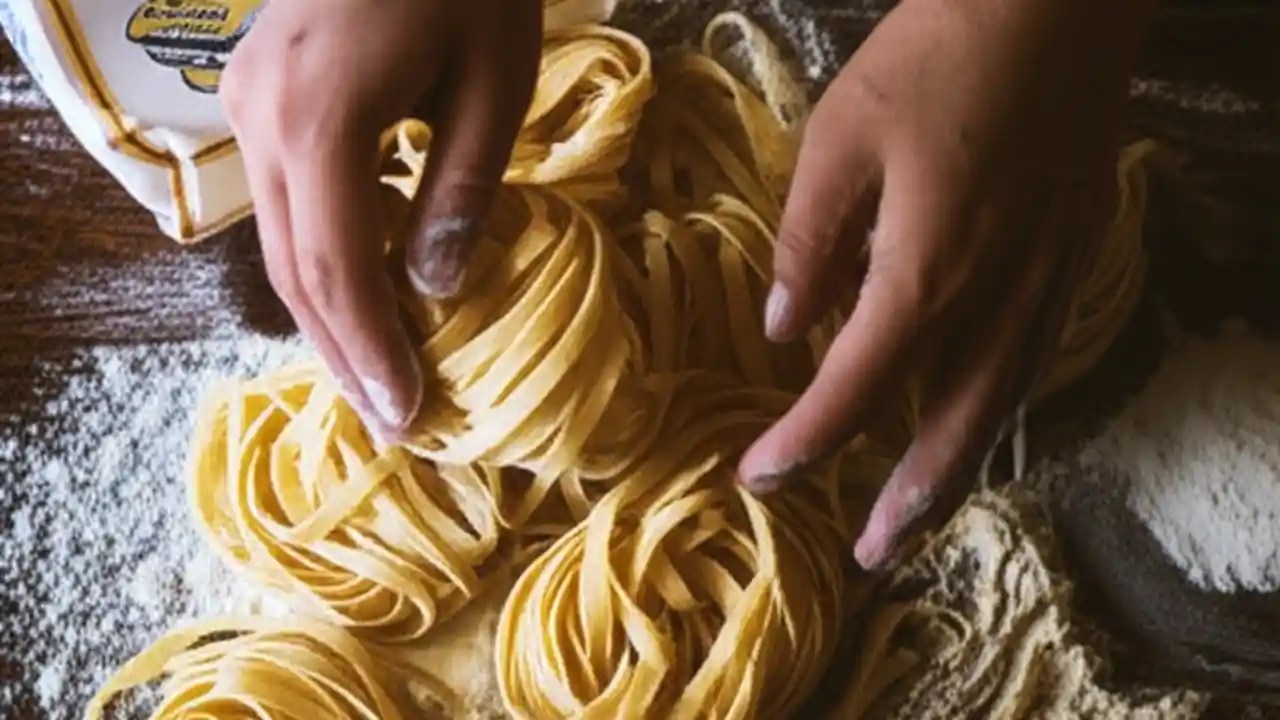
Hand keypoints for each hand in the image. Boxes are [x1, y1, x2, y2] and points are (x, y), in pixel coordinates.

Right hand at [220, 0, 540, 438]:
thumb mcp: (492, 84)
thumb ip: (460, 190)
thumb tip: (434, 290)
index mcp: (323, 118)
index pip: (341, 271)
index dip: (373, 353)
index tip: (408, 417)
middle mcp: (263, 118)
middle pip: (295, 269)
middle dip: (342, 352)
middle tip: (388, 422)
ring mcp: (248, 100)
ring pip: (281, 240)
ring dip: (326, 314)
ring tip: (374, 379)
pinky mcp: (256, 89)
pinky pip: (286, 200)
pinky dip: (322, 257)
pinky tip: (361, 293)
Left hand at [737, 0, 1154, 567]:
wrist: (1056, 5)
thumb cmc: (935, 58)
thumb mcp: (841, 140)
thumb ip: (808, 242)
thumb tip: (785, 327)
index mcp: (926, 270)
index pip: (856, 387)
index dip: (804, 442)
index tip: (758, 478)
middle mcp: (995, 296)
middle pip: (949, 428)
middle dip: (904, 500)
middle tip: (868, 553)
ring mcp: (1046, 281)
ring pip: (1003, 406)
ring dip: (959, 472)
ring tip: (920, 518)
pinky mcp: (1073, 257)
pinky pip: (1034, 362)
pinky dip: (1000, 413)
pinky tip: (979, 425)